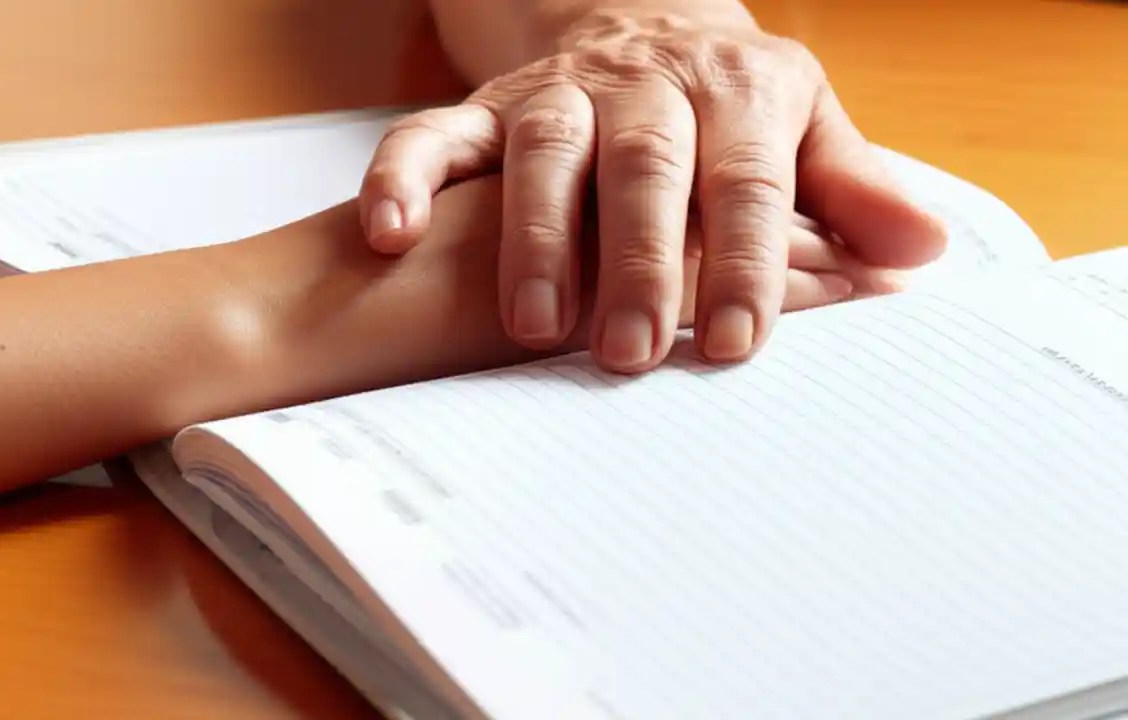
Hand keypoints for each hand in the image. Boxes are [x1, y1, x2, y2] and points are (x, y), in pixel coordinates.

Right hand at [358, 7, 943, 371]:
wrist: (645, 18)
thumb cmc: (730, 106)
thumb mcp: (803, 130)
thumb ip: (853, 192)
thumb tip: (922, 251)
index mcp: (739, 90)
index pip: (746, 182)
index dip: (747, 261)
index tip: (736, 343)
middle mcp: (647, 86)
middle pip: (645, 168)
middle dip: (638, 261)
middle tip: (630, 352)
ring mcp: (560, 93)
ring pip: (544, 151)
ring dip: (535, 236)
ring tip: (532, 326)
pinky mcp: (489, 107)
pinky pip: (433, 131)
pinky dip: (405, 176)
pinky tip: (388, 232)